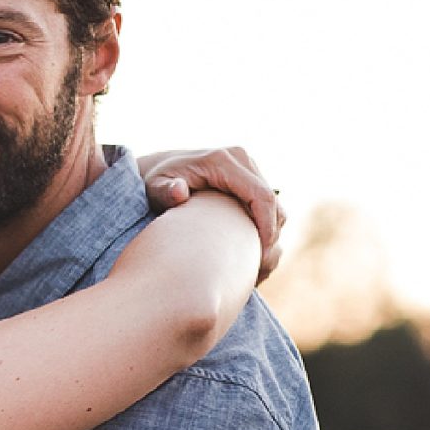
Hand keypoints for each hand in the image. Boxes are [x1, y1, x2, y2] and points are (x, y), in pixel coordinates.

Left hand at [139, 146, 285, 282]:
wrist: (159, 169)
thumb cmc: (155, 182)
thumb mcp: (154, 187)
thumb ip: (164, 191)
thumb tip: (179, 191)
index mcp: (223, 161)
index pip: (261, 196)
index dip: (267, 228)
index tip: (261, 258)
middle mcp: (240, 159)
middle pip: (273, 203)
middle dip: (272, 237)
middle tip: (260, 269)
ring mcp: (247, 168)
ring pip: (275, 206)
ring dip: (271, 235)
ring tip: (256, 265)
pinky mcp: (249, 179)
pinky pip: (268, 207)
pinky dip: (265, 229)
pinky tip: (251, 253)